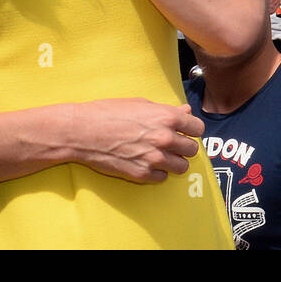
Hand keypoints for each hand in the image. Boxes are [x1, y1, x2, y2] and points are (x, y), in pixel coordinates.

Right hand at [62, 98, 204, 183]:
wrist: (83, 132)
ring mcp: (154, 158)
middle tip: (172, 144)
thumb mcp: (141, 104)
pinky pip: (162, 177)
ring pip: (182, 167)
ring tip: (161, 156)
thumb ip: (167, 110)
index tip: (185, 131)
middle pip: (192, 149)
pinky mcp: (142, 174)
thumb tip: (186, 112)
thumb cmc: (109, 113)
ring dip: (174, 162)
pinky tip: (147, 163)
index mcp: (166, 117)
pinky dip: (157, 172)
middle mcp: (164, 138)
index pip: (198, 128)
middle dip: (184, 146)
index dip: (192, 129)